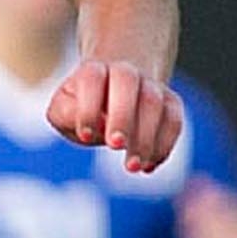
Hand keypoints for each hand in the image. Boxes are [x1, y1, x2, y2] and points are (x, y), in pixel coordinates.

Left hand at [47, 59, 185, 171]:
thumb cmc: (81, 105)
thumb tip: (90, 128)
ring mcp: (150, 85)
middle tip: (115, 146)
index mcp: (93, 71)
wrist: (114, 87)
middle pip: (127, 80)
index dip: (88, 107)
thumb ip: (66, 115)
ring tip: (132, 167)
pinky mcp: (170, 103)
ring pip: (154, 102)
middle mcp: (124, 72)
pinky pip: (174, 120)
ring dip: (145, 137)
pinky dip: (164, 145)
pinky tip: (148, 167)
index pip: (92, 79)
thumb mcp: (62, 110)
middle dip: (122, 114)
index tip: (85, 135)